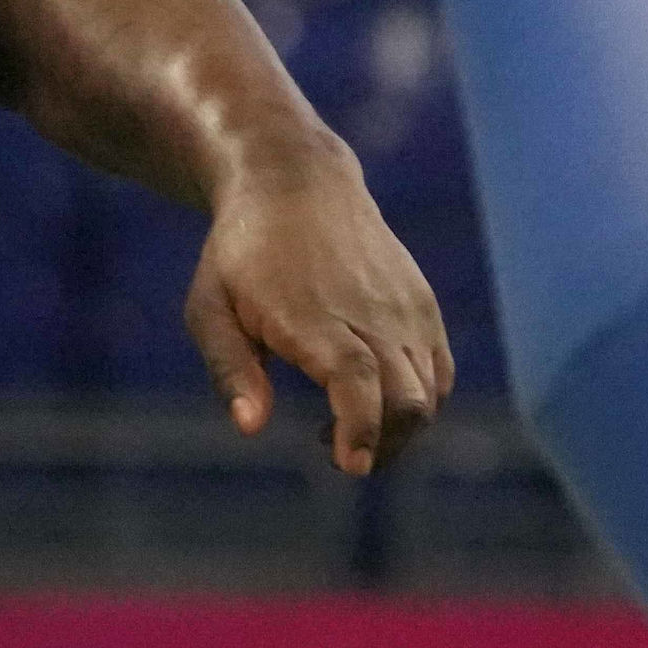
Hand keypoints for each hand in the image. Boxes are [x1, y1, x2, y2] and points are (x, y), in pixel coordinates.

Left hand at [186, 149, 454, 476]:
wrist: (297, 182)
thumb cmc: (240, 254)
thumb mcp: (209, 308)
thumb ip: (230, 370)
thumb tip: (250, 428)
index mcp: (312, 314)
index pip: (356, 377)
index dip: (362, 426)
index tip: (352, 465)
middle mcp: (370, 311)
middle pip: (406, 396)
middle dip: (384, 444)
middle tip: (340, 457)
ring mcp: (404, 307)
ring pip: (430, 391)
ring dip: (400, 429)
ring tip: (346, 428)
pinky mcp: (421, 305)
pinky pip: (439, 372)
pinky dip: (419, 402)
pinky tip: (375, 402)